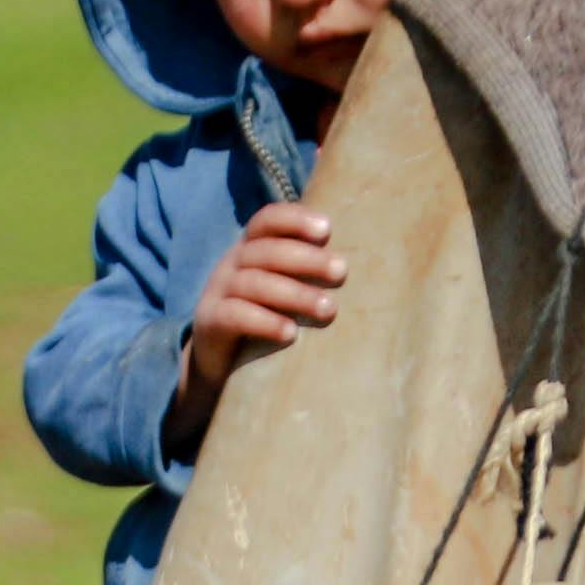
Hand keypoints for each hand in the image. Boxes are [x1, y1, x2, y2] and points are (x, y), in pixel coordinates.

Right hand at [171, 205, 347, 447]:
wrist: (220, 364)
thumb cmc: (268, 321)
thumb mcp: (285, 292)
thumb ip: (312, 276)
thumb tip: (374, 271)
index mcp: (252, 249)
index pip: (267, 221)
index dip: (294, 220)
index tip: (327, 230)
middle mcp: (232, 264)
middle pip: (266, 251)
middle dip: (307, 259)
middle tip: (342, 272)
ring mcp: (218, 292)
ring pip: (253, 283)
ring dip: (294, 293)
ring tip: (328, 309)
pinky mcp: (209, 323)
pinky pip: (233, 315)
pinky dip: (264, 321)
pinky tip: (290, 333)